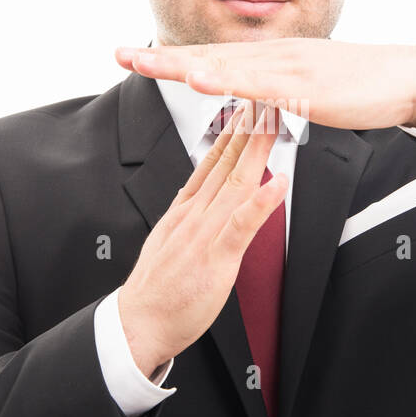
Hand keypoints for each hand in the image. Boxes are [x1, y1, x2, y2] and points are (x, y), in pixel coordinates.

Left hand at [114, 38, 415, 130]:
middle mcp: (273, 56)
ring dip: (187, 65)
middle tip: (121, 54)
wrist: (401, 78)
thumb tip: (246, 99)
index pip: (211, 56)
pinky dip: (231, 83)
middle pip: (209, 56)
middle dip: (163, 57)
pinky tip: (206, 81)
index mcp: (269, 59)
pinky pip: (263, 85)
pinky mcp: (308, 87)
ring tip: (151, 64)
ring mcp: (290, 68)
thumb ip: (272, 90)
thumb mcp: (304, 85)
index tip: (132, 55)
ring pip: (229, 67)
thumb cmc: (355, 85)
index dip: (170, 55)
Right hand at [118, 99, 288, 376]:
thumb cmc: (159, 291)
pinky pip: (240, 226)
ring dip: (257, 149)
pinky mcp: (215, 258)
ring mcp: (204, 233)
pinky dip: (260, 203)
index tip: (249, 104)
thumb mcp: (170, 239)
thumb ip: (188, 214)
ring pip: (235, 183)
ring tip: (275, 120)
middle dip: (249, 126)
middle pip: (227, 162)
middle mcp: (195, 214)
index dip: (233, 130)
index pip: (213, 161)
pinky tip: (277, 182)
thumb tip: (197, 192)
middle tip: (268, 92)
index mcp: (187, 210)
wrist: (138, 325)